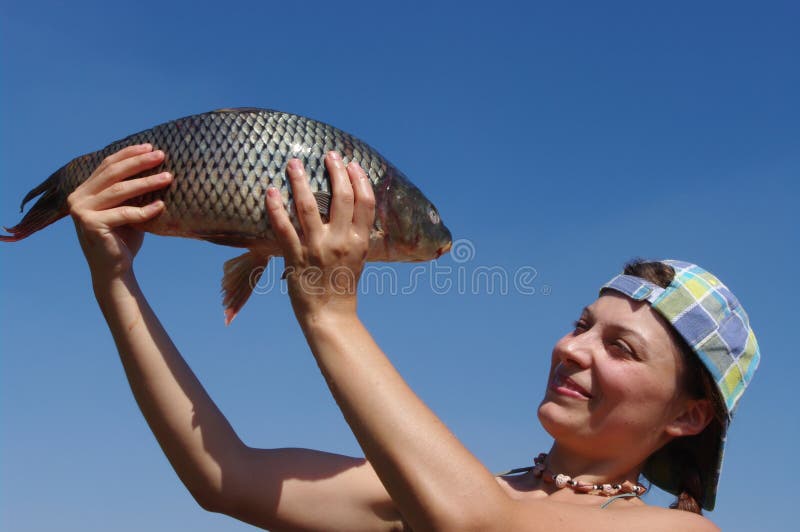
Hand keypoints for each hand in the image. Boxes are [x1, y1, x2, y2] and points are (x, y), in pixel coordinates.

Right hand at [67, 144, 172, 284]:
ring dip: (147, 182)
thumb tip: (153, 164)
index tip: (150, 146)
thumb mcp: (126, 209)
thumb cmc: (124, 238)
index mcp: (84, 190)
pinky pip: (125, 214)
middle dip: (139, 162)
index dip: (128, 154)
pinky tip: (161, 206)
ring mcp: (82, 211)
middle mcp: (78, 198)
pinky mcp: (92, 225)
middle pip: (113, 173)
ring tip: (169, 177)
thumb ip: (130, 191)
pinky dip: (145, 210)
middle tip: (161, 155)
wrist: (114, 270)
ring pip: (120, 191)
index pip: (107, 166)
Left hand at [265, 152, 374, 321]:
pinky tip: (271, 191)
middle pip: (341, 198)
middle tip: (329, 155)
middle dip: (335, 171)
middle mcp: (341, 242)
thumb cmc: (343, 284)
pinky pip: (283, 227)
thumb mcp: (359, 257)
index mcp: (360, 241)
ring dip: (300, 181)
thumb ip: (356, 232)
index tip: (352, 165)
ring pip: (309, 207)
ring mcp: (317, 248)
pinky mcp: (295, 257)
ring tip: (294, 163)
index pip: (365, 202)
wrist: (329, 315)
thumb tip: (353, 205)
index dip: (360, 180)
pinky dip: (276, 208)